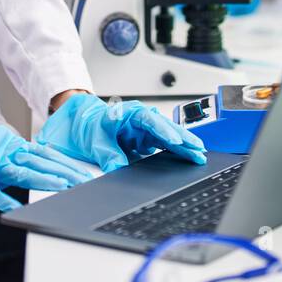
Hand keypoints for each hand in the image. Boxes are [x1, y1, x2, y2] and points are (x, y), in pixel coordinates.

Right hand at [0, 95, 92, 210]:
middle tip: (85, 181)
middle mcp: (4, 151)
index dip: (65, 162)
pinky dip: (8, 199)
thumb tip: (34, 160)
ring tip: (65, 187)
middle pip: (40, 161)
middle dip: (64, 171)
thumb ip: (13, 151)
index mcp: (10, 143)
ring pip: (22, 172)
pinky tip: (22, 206)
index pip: (44, 153)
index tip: (83, 171)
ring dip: (45, 180)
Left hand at [37, 93, 206, 173]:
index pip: (150, 120)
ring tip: (199, 154)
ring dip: (184, 145)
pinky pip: (165, 145)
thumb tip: (117, 169)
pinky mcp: (147, 141)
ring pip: (169, 137)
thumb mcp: (96, 141)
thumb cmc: (89, 126)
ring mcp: (145, 130)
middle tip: (198, 148)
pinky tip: (189, 157)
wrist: (82, 127)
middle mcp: (141, 120)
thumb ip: (108, 155)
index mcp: (129, 112)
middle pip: (165, 128)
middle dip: (182, 138)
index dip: (163, 130)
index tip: (175, 140)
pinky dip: (177, 151)